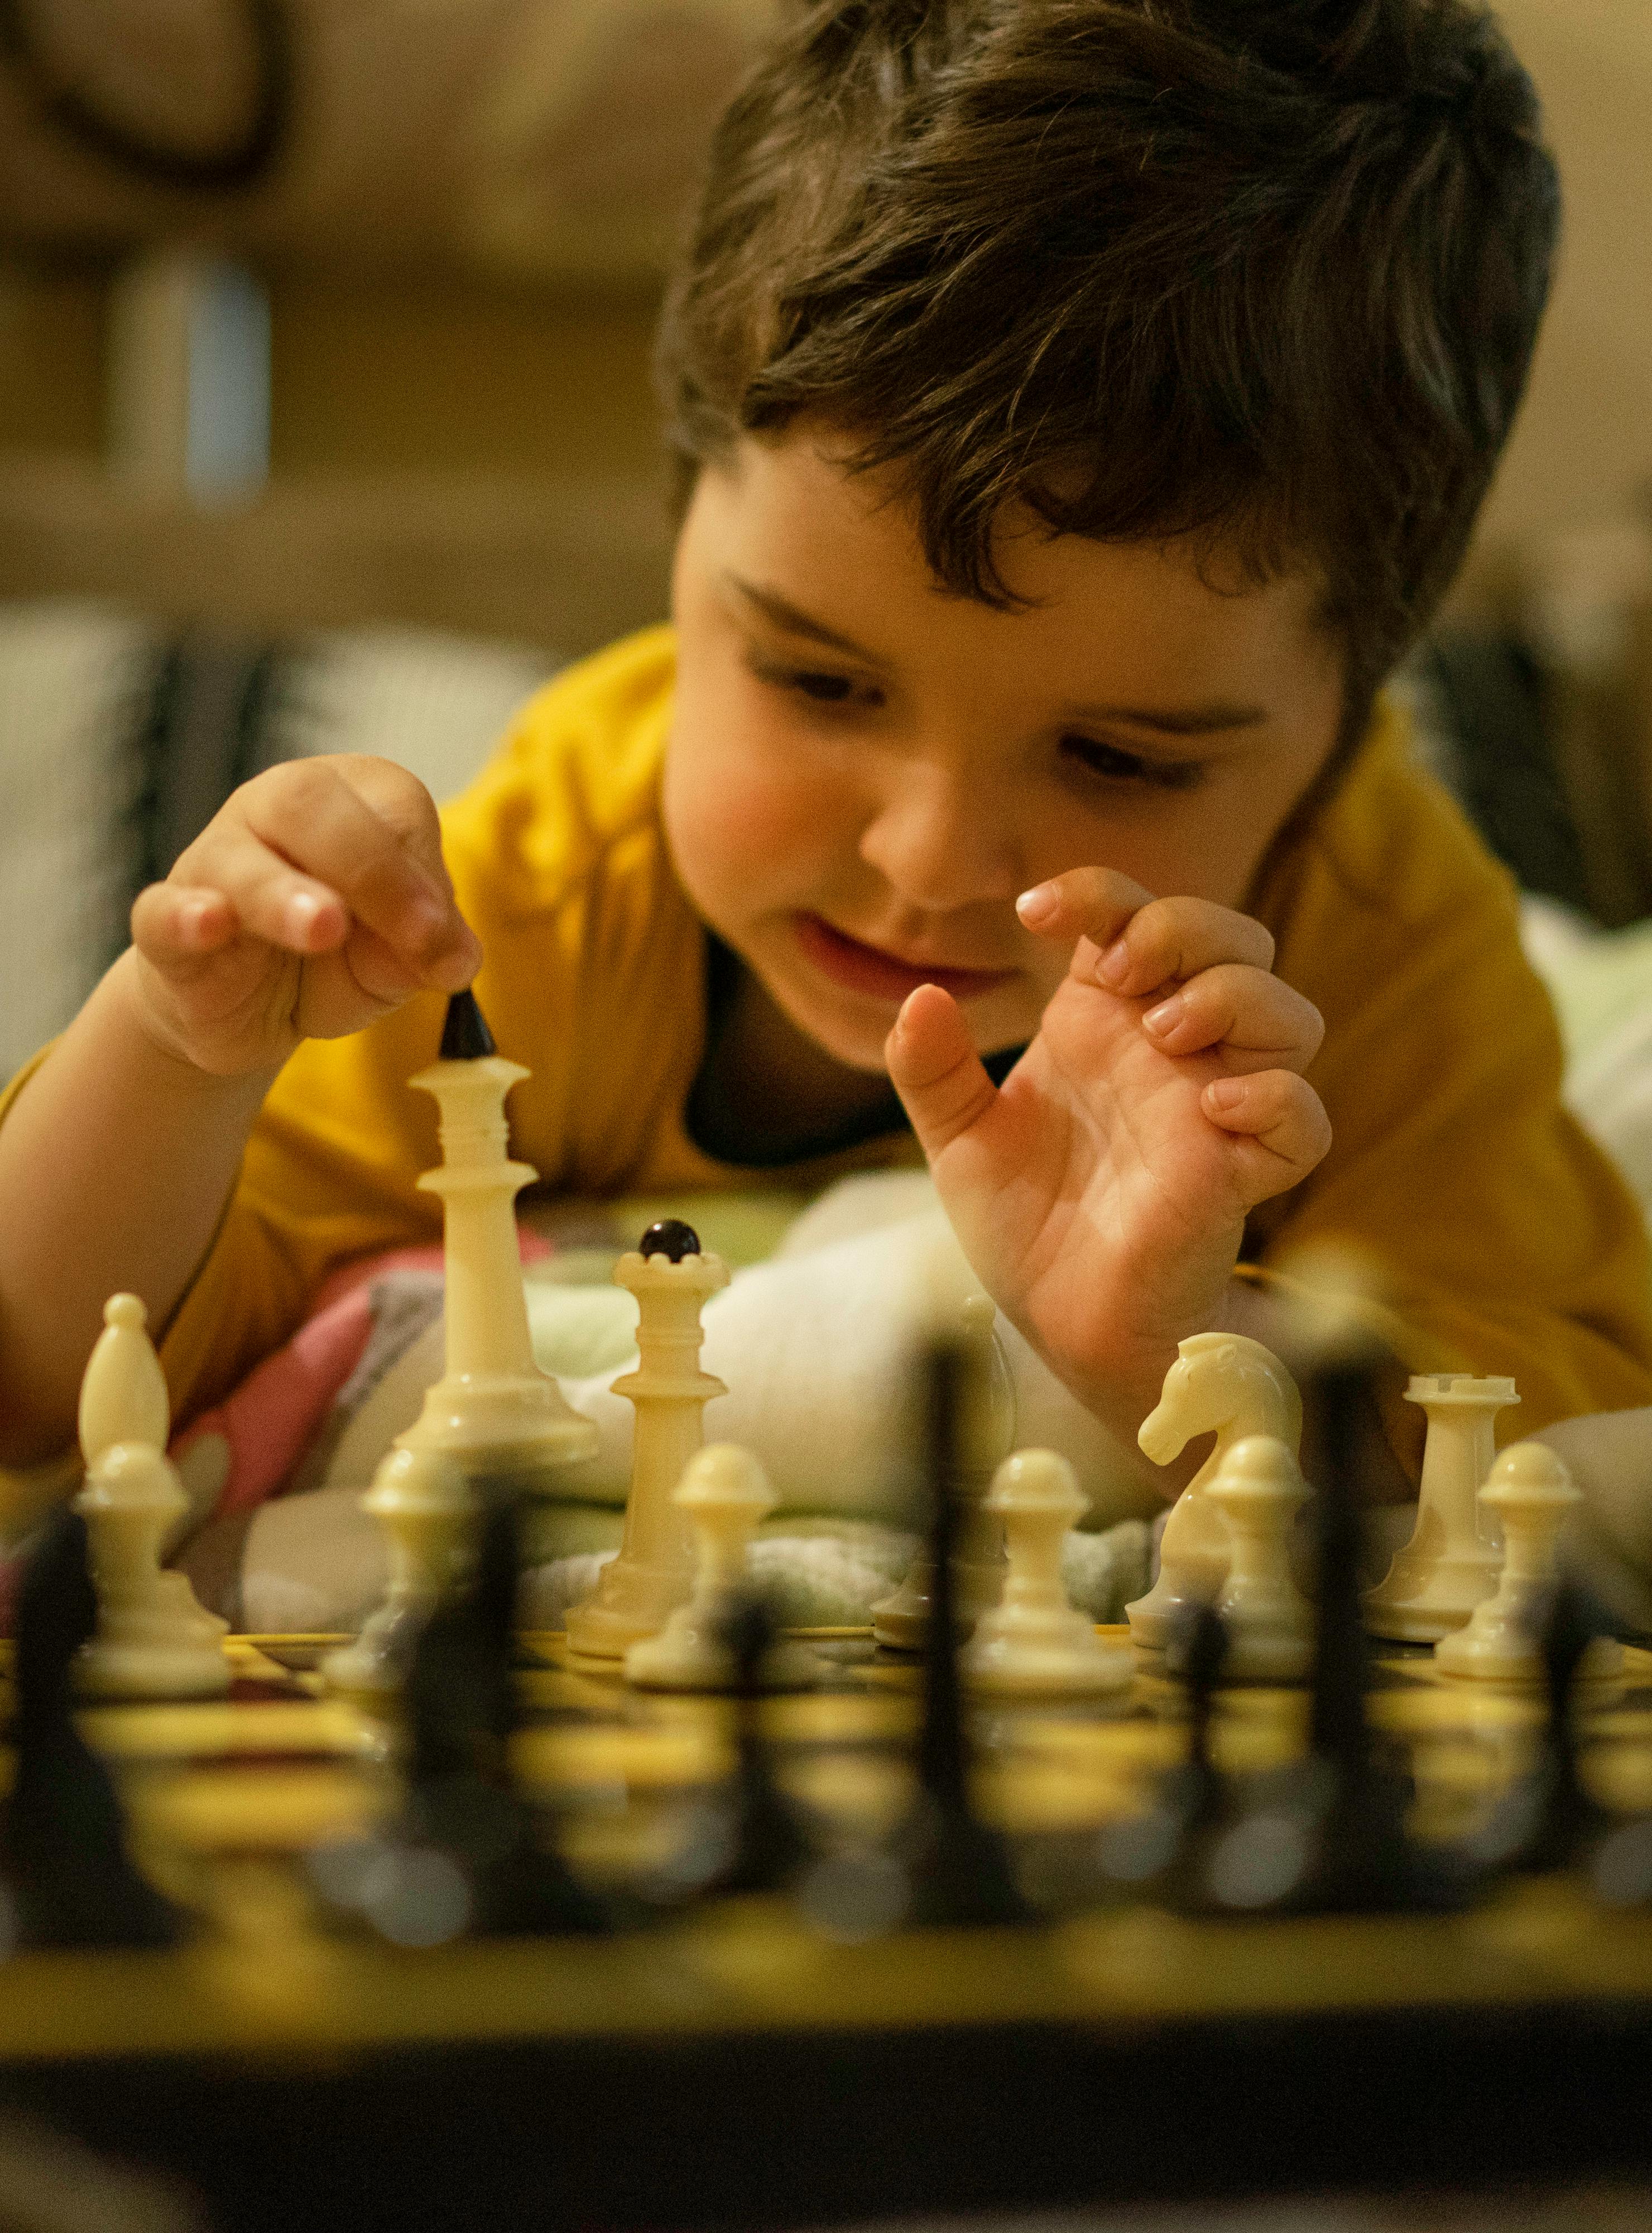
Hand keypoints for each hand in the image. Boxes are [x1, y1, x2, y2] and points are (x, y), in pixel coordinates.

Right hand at [124, 756, 480, 1076]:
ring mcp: (213, 860)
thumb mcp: (394, 959)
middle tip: (417, 935)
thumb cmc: (333, 960)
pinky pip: (163, 911)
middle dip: (372, 869)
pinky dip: (186, 917)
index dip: (427, 877)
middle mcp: (274, 810)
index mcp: (348, 799)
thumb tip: (455, 961)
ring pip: (242, 858)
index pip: (395, 809)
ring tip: (325, 929)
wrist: (249, 1012)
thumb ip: (424, 950)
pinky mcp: (164, 925)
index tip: (447, 949)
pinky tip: (210, 923)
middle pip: (312, 803)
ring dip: (287, 894)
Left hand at [885, 867, 1329, 1437]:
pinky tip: (1212, 1103)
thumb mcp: (957, 1141)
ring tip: (1162, 1033)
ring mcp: (1215, 1110)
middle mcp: (1170, 1053)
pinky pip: (1307, 1120)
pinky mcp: (1242, 1175)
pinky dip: (1274, 1097)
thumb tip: (920, 997)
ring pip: (1293, 1014)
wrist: (1057, 1321)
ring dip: (1234, 998)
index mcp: (1105, 1023)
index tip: (1035, 914)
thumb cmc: (1024, 1225)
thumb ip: (931, 1070)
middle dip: (1186, 926)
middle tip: (1118, 973)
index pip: (1133, 915)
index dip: (1099, 891)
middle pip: (1236, 939)